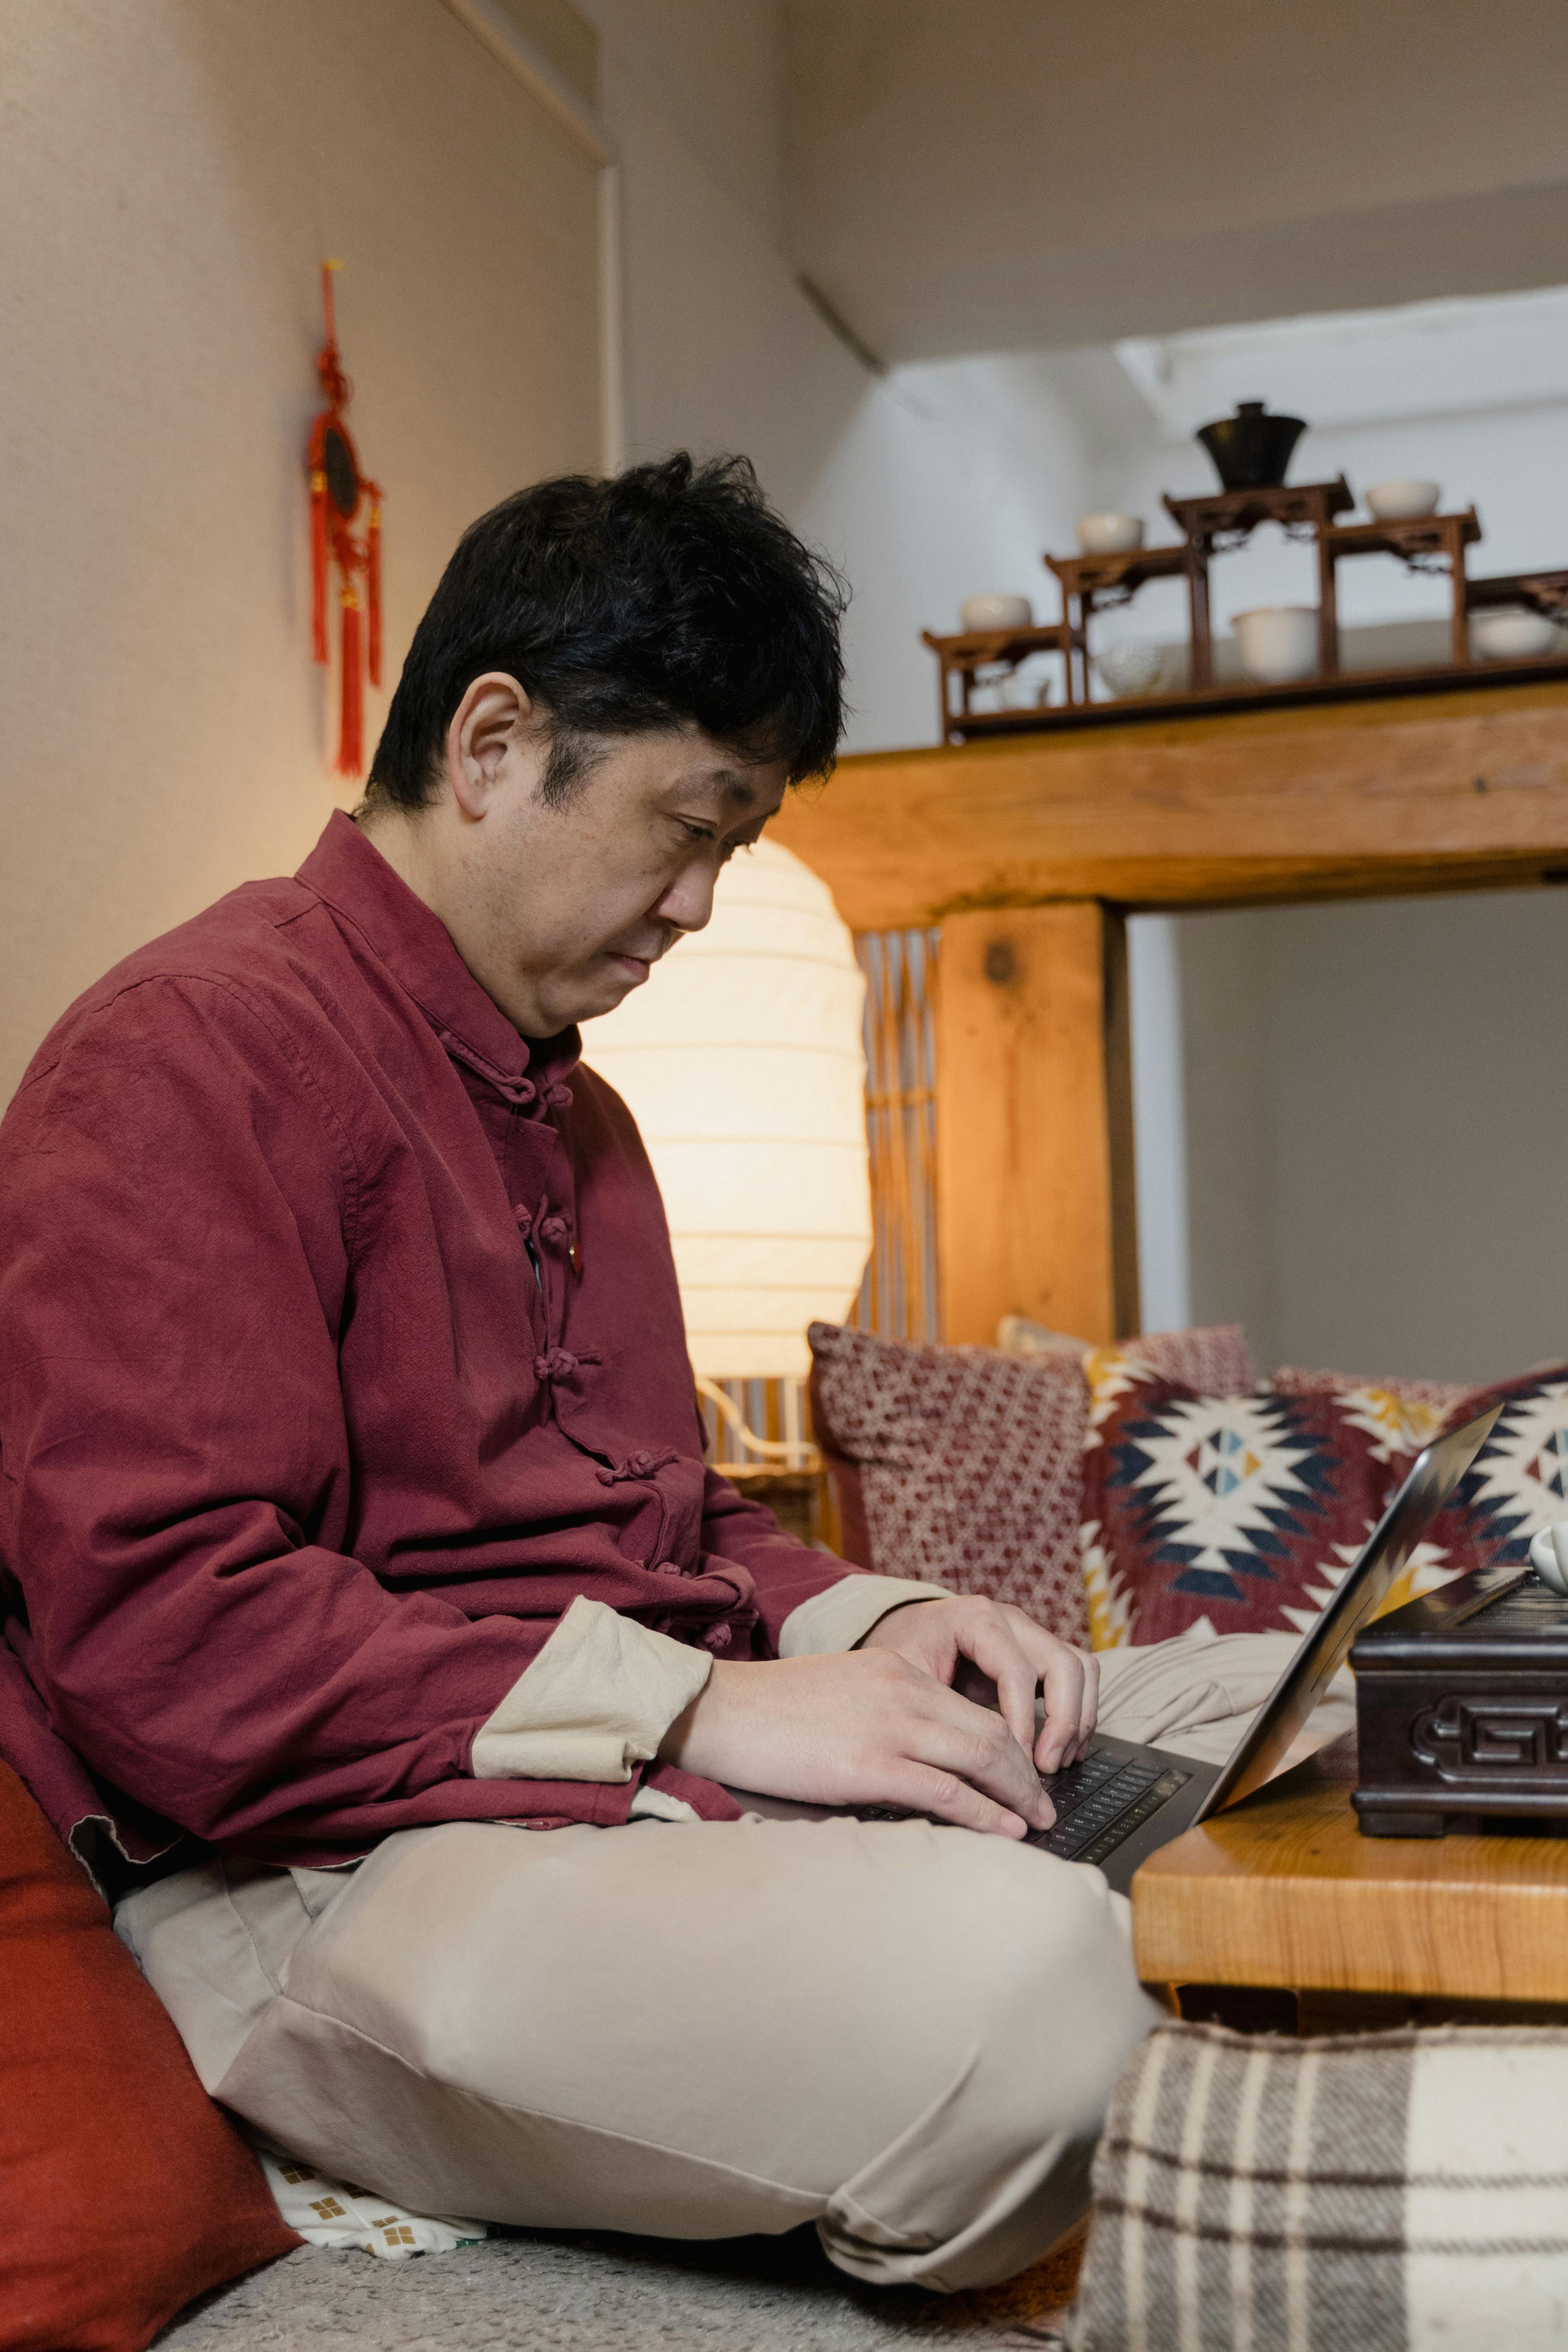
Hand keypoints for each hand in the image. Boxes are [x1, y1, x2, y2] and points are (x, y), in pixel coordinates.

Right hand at [657, 1649, 1054, 1839]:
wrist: (722, 1711)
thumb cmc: (773, 1712)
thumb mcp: (844, 1696)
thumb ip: (888, 1715)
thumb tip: (925, 1762)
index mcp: (897, 1671)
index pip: (976, 1708)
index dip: (1013, 1746)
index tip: (1027, 1776)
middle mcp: (903, 1691)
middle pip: (991, 1731)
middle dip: (1027, 1774)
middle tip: (1046, 1806)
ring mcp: (888, 1727)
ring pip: (980, 1758)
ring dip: (1018, 1795)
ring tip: (1038, 1822)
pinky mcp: (868, 1765)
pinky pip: (946, 1791)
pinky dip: (986, 1814)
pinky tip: (1006, 1831)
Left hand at [862, 1596, 1098, 1775]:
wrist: (897, 1635)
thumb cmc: (899, 1660)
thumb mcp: (906, 1685)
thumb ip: (937, 1718)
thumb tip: (964, 1776)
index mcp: (975, 1619)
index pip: (1016, 1671)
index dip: (1023, 1723)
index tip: (1020, 1764)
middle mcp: (1010, 1620)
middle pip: (1064, 1664)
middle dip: (1063, 1722)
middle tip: (1045, 1768)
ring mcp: (1029, 1633)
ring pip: (1082, 1668)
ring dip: (1078, 1718)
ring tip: (1057, 1763)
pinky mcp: (1038, 1652)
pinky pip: (1077, 1676)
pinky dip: (1078, 1712)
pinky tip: (1063, 1750)